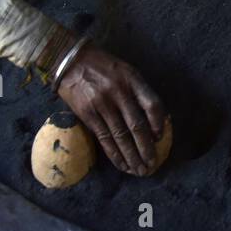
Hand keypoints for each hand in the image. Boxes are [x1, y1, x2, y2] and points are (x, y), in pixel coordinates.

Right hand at [56, 45, 166, 175]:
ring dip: (132, 156)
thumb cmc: (102, 66)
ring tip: (139, 170)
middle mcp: (119, 92)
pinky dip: (115, 154)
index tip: (160, 137)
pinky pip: (104, 139)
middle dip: (146, 148)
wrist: (70, 61)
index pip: (152, 104)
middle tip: (152, 164)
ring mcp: (103, 104)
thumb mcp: (126, 71)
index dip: (158, 123)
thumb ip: (139, 91)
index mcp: (132, 79)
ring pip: (121, 136)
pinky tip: (122, 164)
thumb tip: (155, 118)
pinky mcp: (88, 114)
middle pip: (137, 126)